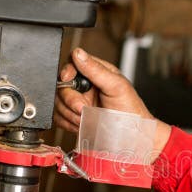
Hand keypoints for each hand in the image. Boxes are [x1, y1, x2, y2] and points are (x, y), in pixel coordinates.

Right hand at [53, 49, 171, 154]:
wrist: (132, 138)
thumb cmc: (131, 112)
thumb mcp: (116, 86)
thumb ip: (96, 69)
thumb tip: (79, 53)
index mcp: (97, 73)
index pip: (72, 64)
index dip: (67, 72)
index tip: (68, 79)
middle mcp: (86, 87)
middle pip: (62, 85)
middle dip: (70, 99)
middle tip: (83, 108)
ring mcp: (79, 103)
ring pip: (58, 102)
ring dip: (70, 113)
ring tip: (87, 118)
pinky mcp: (73, 118)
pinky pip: (58, 118)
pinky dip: (68, 123)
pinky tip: (81, 124)